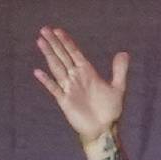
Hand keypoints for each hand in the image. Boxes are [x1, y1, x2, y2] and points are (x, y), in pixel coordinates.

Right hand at [33, 26, 128, 146]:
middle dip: (54, 43)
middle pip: (62, 56)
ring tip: (40, 42)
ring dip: (48, 55)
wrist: (104, 129)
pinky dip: (46, 80)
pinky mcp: (65, 101)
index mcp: (87, 72)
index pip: (74, 52)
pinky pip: (54, 88)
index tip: (58, 30)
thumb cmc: (110, 111)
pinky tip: (37, 72)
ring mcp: (69, 89)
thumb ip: (119, 70)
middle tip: (44, 30)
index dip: (66, 41)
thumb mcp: (118, 87)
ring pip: (56, 68)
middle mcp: (76, 78)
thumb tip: (123, 52)